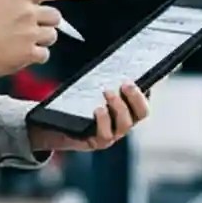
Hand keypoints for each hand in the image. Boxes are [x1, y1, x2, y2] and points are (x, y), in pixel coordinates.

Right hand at [0, 0, 93, 80]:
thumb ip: (17, 6)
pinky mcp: (29, 53)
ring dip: (39, 41)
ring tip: (15, 44)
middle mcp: (27, 11)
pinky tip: (14, 55)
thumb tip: (38, 15)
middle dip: (47, 24)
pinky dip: (33, 57)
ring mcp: (29, 32)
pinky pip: (43, 55)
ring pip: (50, 37)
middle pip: (55, 17)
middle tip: (33, 30)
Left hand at [29, 83, 150, 152]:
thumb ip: (104, 78)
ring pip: (125, 124)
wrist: (54, 124)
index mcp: (127, 109)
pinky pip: (106, 135)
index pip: (145, 99)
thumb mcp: (91, 88)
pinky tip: (98, 109)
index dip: (147, 90)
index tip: (140, 77)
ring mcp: (112, 135)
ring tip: (108, 92)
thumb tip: (113, 60)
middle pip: (142, 113)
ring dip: (119, 106)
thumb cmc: (76, 103)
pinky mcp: (97, 142)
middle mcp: (124, 123)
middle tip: (126, 84)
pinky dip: (104, 121)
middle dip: (136, 97)